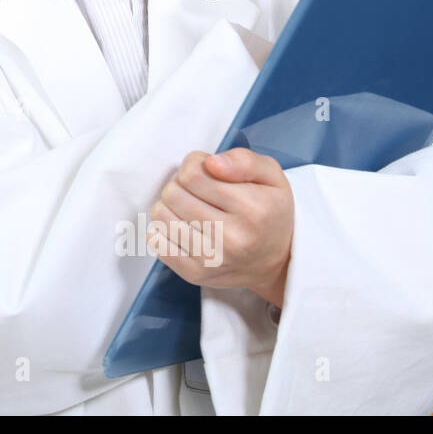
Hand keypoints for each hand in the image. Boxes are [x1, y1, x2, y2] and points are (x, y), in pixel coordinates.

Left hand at [148, 148, 293, 307]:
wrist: (276, 261)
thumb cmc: (269, 211)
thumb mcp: (272, 177)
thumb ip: (244, 160)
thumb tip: (211, 162)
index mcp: (253, 208)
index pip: (192, 174)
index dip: (194, 165)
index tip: (206, 171)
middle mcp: (233, 237)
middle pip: (173, 193)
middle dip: (181, 184)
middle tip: (198, 190)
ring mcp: (212, 259)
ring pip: (160, 214)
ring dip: (170, 205)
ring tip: (190, 207)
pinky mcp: (194, 273)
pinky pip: (156, 240)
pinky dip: (163, 228)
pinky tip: (183, 226)